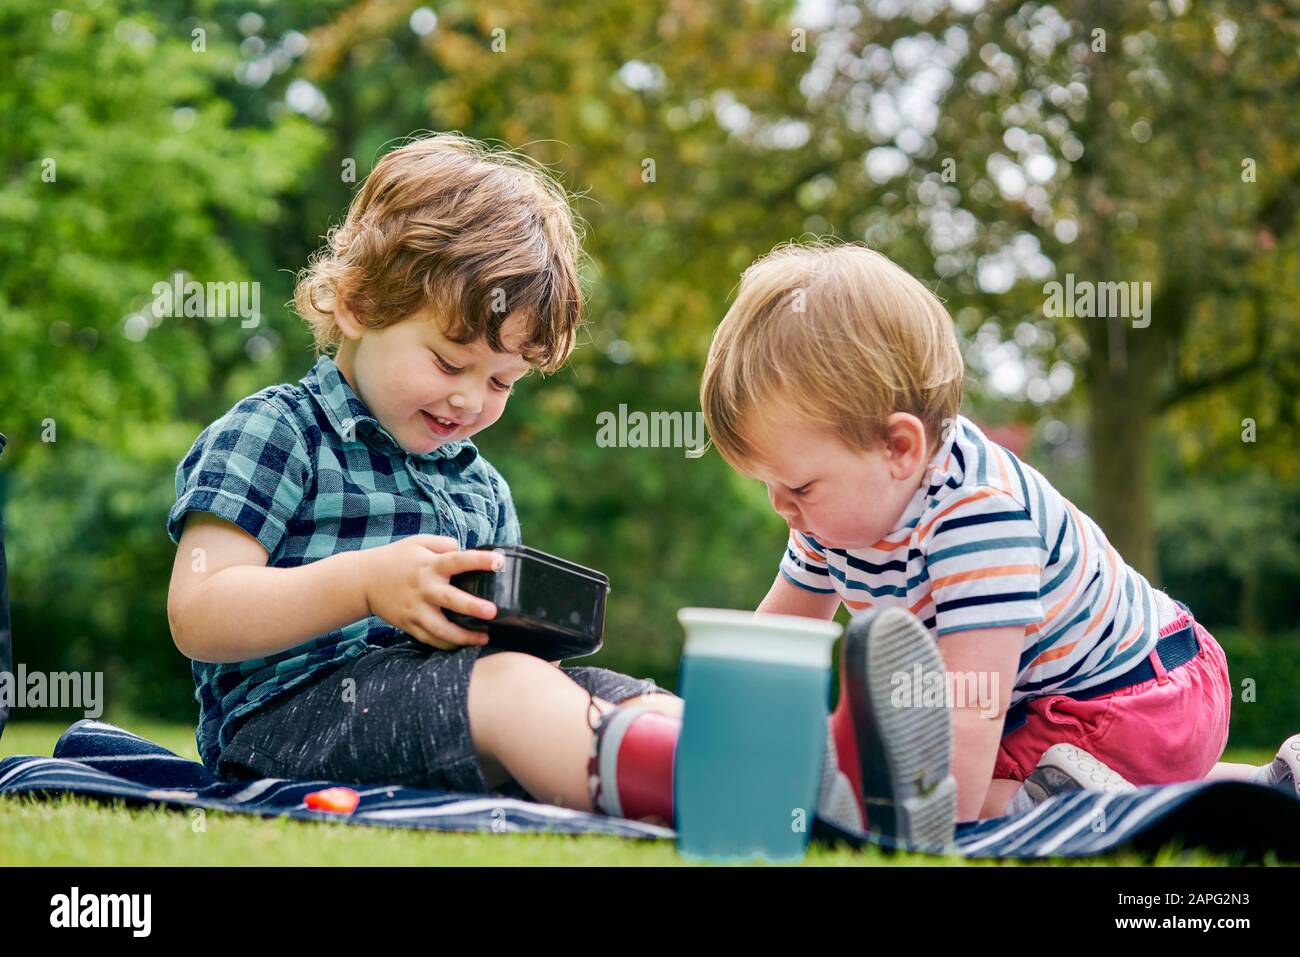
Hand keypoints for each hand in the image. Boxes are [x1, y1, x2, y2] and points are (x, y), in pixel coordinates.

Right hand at [357, 535, 501, 650]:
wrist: (363, 580)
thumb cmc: (397, 558)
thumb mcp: (419, 543)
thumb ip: (444, 544)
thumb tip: (466, 551)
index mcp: (429, 565)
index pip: (458, 561)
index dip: (479, 561)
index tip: (499, 562)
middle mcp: (424, 588)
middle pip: (450, 599)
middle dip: (472, 607)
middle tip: (492, 612)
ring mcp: (415, 609)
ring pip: (440, 628)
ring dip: (463, 636)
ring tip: (484, 638)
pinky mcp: (409, 624)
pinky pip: (430, 639)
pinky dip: (446, 644)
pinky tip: (463, 645)